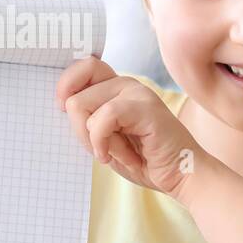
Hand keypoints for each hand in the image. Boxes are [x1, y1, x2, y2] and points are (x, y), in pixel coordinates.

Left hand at [56, 56, 208, 202]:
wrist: (180, 176)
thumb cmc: (144, 159)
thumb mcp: (104, 140)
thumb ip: (87, 120)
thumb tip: (63, 105)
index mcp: (116, 88)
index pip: (83, 66)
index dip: (66, 85)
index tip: (63, 109)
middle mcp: (126, 83)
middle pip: (75, 93)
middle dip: (78, 128)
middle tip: (99, 147)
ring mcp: (136, 93)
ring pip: (82, 105)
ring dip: (93, 140)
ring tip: (118, 153)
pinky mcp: (145, 107)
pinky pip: (104, 118)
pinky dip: (104, 143)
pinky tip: (120, 157)